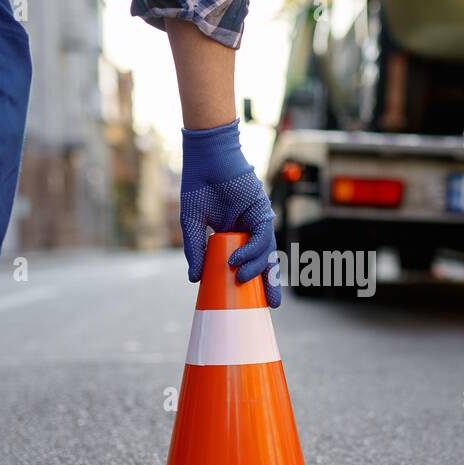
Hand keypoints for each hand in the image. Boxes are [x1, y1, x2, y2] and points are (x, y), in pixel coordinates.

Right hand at [179, 123, 279, 307]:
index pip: (250, 260)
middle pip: (265, 259)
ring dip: (257, 268)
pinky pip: (262, 236)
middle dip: (270, 282)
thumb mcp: (192, 225)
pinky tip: (237, 261)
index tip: (254, 301)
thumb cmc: (198, 186)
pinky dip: (251, 250)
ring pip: (266, 250)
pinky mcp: (261, 209)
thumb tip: (194, 279)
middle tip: (271, 305)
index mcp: (236, 232)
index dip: (254, 279)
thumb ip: (196, 251)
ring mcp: (257, 219)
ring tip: (241, 280)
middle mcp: (250, 227)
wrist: (205, 159)